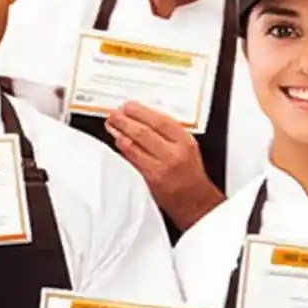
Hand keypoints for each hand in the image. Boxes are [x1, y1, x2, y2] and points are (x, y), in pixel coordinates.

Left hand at [104, 101, 222, 229]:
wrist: (195, 202)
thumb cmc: (191, 174)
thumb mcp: (188, 147)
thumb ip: (169, 133)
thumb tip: (144, 117)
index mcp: (184, 142)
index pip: (160, 121)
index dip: (141, 112)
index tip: (129, 106)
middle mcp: (173, 154)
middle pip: (144, 132)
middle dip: (125, 120)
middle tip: (115, 114)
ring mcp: (160, 168)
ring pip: (134, 145)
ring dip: (120, 132)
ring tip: (112, 124)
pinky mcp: (150, 180)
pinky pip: (132, 160)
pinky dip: (123, 148)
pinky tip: (118, 141)